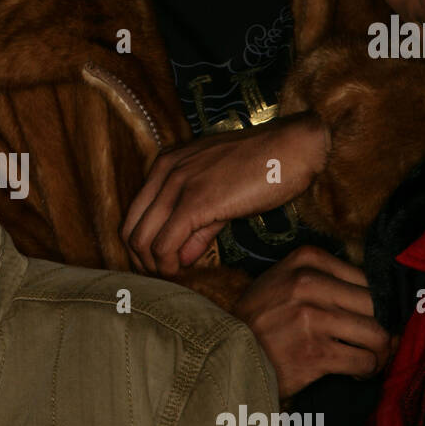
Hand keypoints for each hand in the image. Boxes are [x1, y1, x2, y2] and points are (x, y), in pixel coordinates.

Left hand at [121, 112, 328, 277]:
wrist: (294, 147)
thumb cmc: (264, 168)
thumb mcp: (220, 195)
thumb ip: (197, 227)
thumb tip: (181, 259)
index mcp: (166, 165)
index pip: (134, 214)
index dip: (141, 247)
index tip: (160, 265)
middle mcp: (165, 171)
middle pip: (130, 229)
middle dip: (142, 262)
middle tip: (164, 278)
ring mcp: (178, 184)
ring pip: (142, 240)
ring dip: (156, 267)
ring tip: (176, 277)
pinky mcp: (196, 201)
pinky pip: (165, 243)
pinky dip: (170, 265)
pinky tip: (186, 271)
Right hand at [232, 246, 391, 399]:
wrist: (224, 352)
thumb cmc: (258, 319)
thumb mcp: (281, 280)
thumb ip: (322, 277)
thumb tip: (379, 295)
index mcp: (305, 261)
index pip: (368, 278)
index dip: (380, 301)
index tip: (377, 317)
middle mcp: (308, 284)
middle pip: (377, 305)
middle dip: (385, 327)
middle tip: (380, 341)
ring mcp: (311, 319)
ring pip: (377, 335)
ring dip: (380, 352)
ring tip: (371, 358)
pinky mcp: (315, 354)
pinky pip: (364, 362)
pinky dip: (367, 371)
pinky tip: (355, 373)